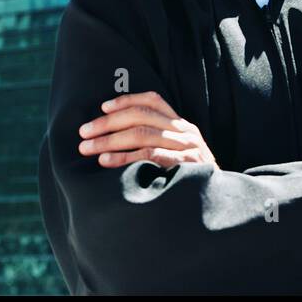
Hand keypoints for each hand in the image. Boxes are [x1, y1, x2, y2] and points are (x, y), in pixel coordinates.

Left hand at [77, 91, 217, 168]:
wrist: (217, 201)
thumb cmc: (189, 179)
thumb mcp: (178, 153)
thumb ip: (156, 141)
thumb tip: (113, 135)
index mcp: (181, 125)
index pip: (152, 101)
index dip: (126, 100)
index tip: (103, 107)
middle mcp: (185, 131)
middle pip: (141, 116)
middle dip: (108, 123)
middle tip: (84, 133)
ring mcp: (187, 147)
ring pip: (142, 134)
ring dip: (109, 140)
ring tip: (88, 148)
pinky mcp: (185, 164)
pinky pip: (150, 155)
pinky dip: (125, 157)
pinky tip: (106, 162)